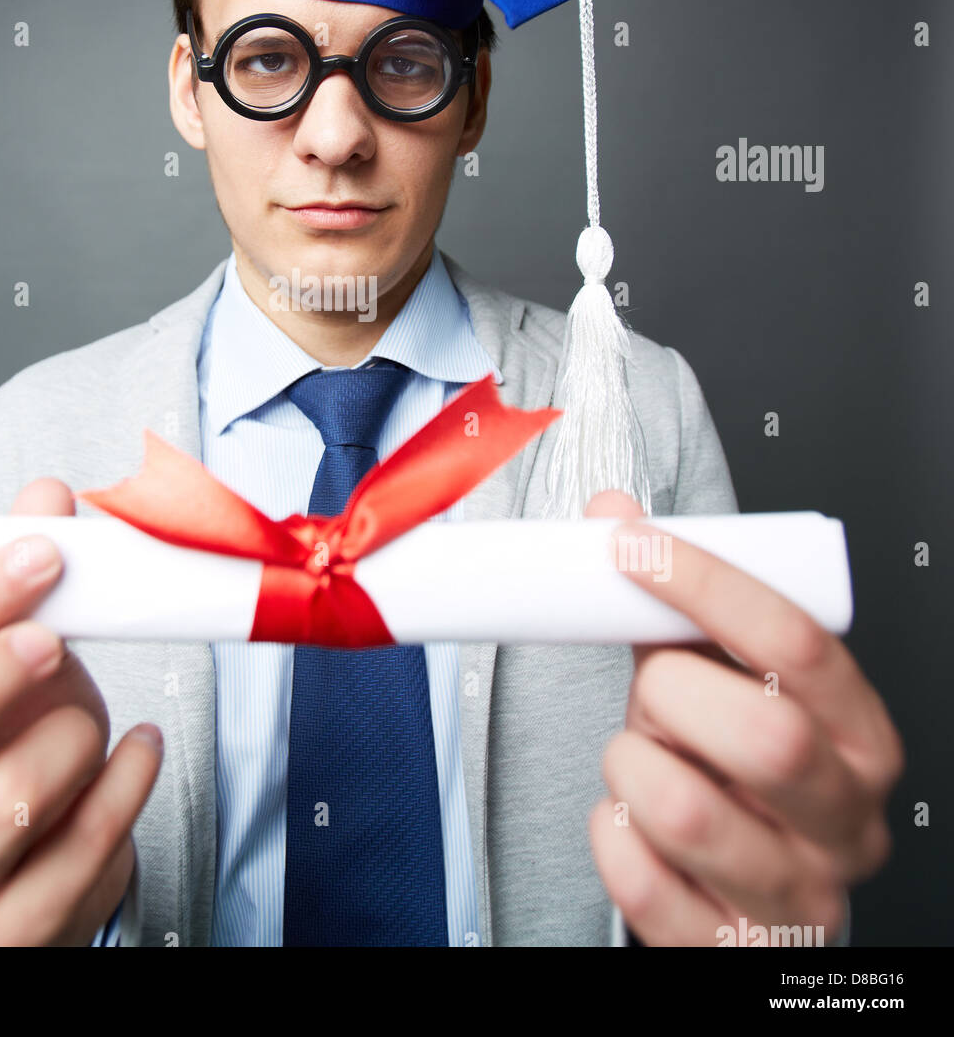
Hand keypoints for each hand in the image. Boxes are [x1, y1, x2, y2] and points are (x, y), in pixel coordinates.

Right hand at [0, 478, 163, 945]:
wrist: (46, 857)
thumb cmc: (15, 746)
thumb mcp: (9, 661)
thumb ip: (22, 582)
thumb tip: (46, 495)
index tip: (40, 552)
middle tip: (51, 639)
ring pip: (8, 805)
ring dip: (73, 736)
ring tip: (90, 718)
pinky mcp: (15, 931)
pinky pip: (85, 852)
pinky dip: (129, 782)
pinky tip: (140, 749)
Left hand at [586, 490, 902, 946]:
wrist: (729, 894)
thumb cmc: (728, 774)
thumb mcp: (719, 684)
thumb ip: (672, 609)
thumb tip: (613, 518)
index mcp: (859, 737)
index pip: (799, 642)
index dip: (707, 582)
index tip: (634, 546)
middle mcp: (844, 821)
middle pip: (763, 734)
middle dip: (672, 695)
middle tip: (653, 696)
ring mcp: (796, 896)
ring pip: (684, 807)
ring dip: (630, 766)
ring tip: (644, 763)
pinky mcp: (728, 951)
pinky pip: (638, 876)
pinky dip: (610, 833)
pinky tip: (632, 823)